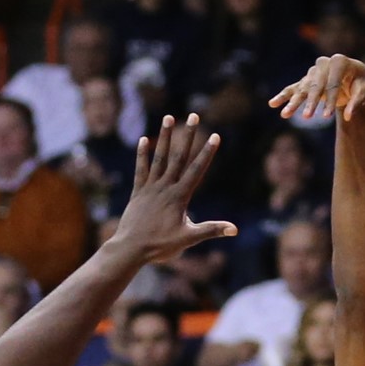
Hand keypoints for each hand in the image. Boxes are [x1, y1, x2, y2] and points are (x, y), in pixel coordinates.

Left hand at [110, 114, 237, 264]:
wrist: (130, 249)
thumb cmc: (160, 246)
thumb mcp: (188, 239)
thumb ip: (211, 230)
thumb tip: (234, 229)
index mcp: (179, 196)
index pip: (196, 170)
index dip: (207, 153)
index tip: (215, 136)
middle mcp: (164, 187)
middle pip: (178, 156)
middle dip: (188, 135)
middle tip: (194, 116)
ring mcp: (150, 188)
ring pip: (159, 157)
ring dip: (164, 136)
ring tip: (168, 117)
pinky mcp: (138, 192)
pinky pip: (141, 169)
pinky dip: (143, 154)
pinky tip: (144, 139)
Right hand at [269, 55, 364, 121]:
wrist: (356, 75)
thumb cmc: (363, 82)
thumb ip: (357, 102)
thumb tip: (348, 116)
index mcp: (340, 61)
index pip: (333, 82)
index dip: (330, 99)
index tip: (327, 116)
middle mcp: (324, 63)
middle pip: (315, 85)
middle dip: (311, 102)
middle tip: (306, 117)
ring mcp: (314, 72)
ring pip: (302, 88)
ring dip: (294, 102)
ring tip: (285, 115)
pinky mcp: (307, 80)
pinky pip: (293, 88)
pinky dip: (283, 96)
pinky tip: (272, 104)